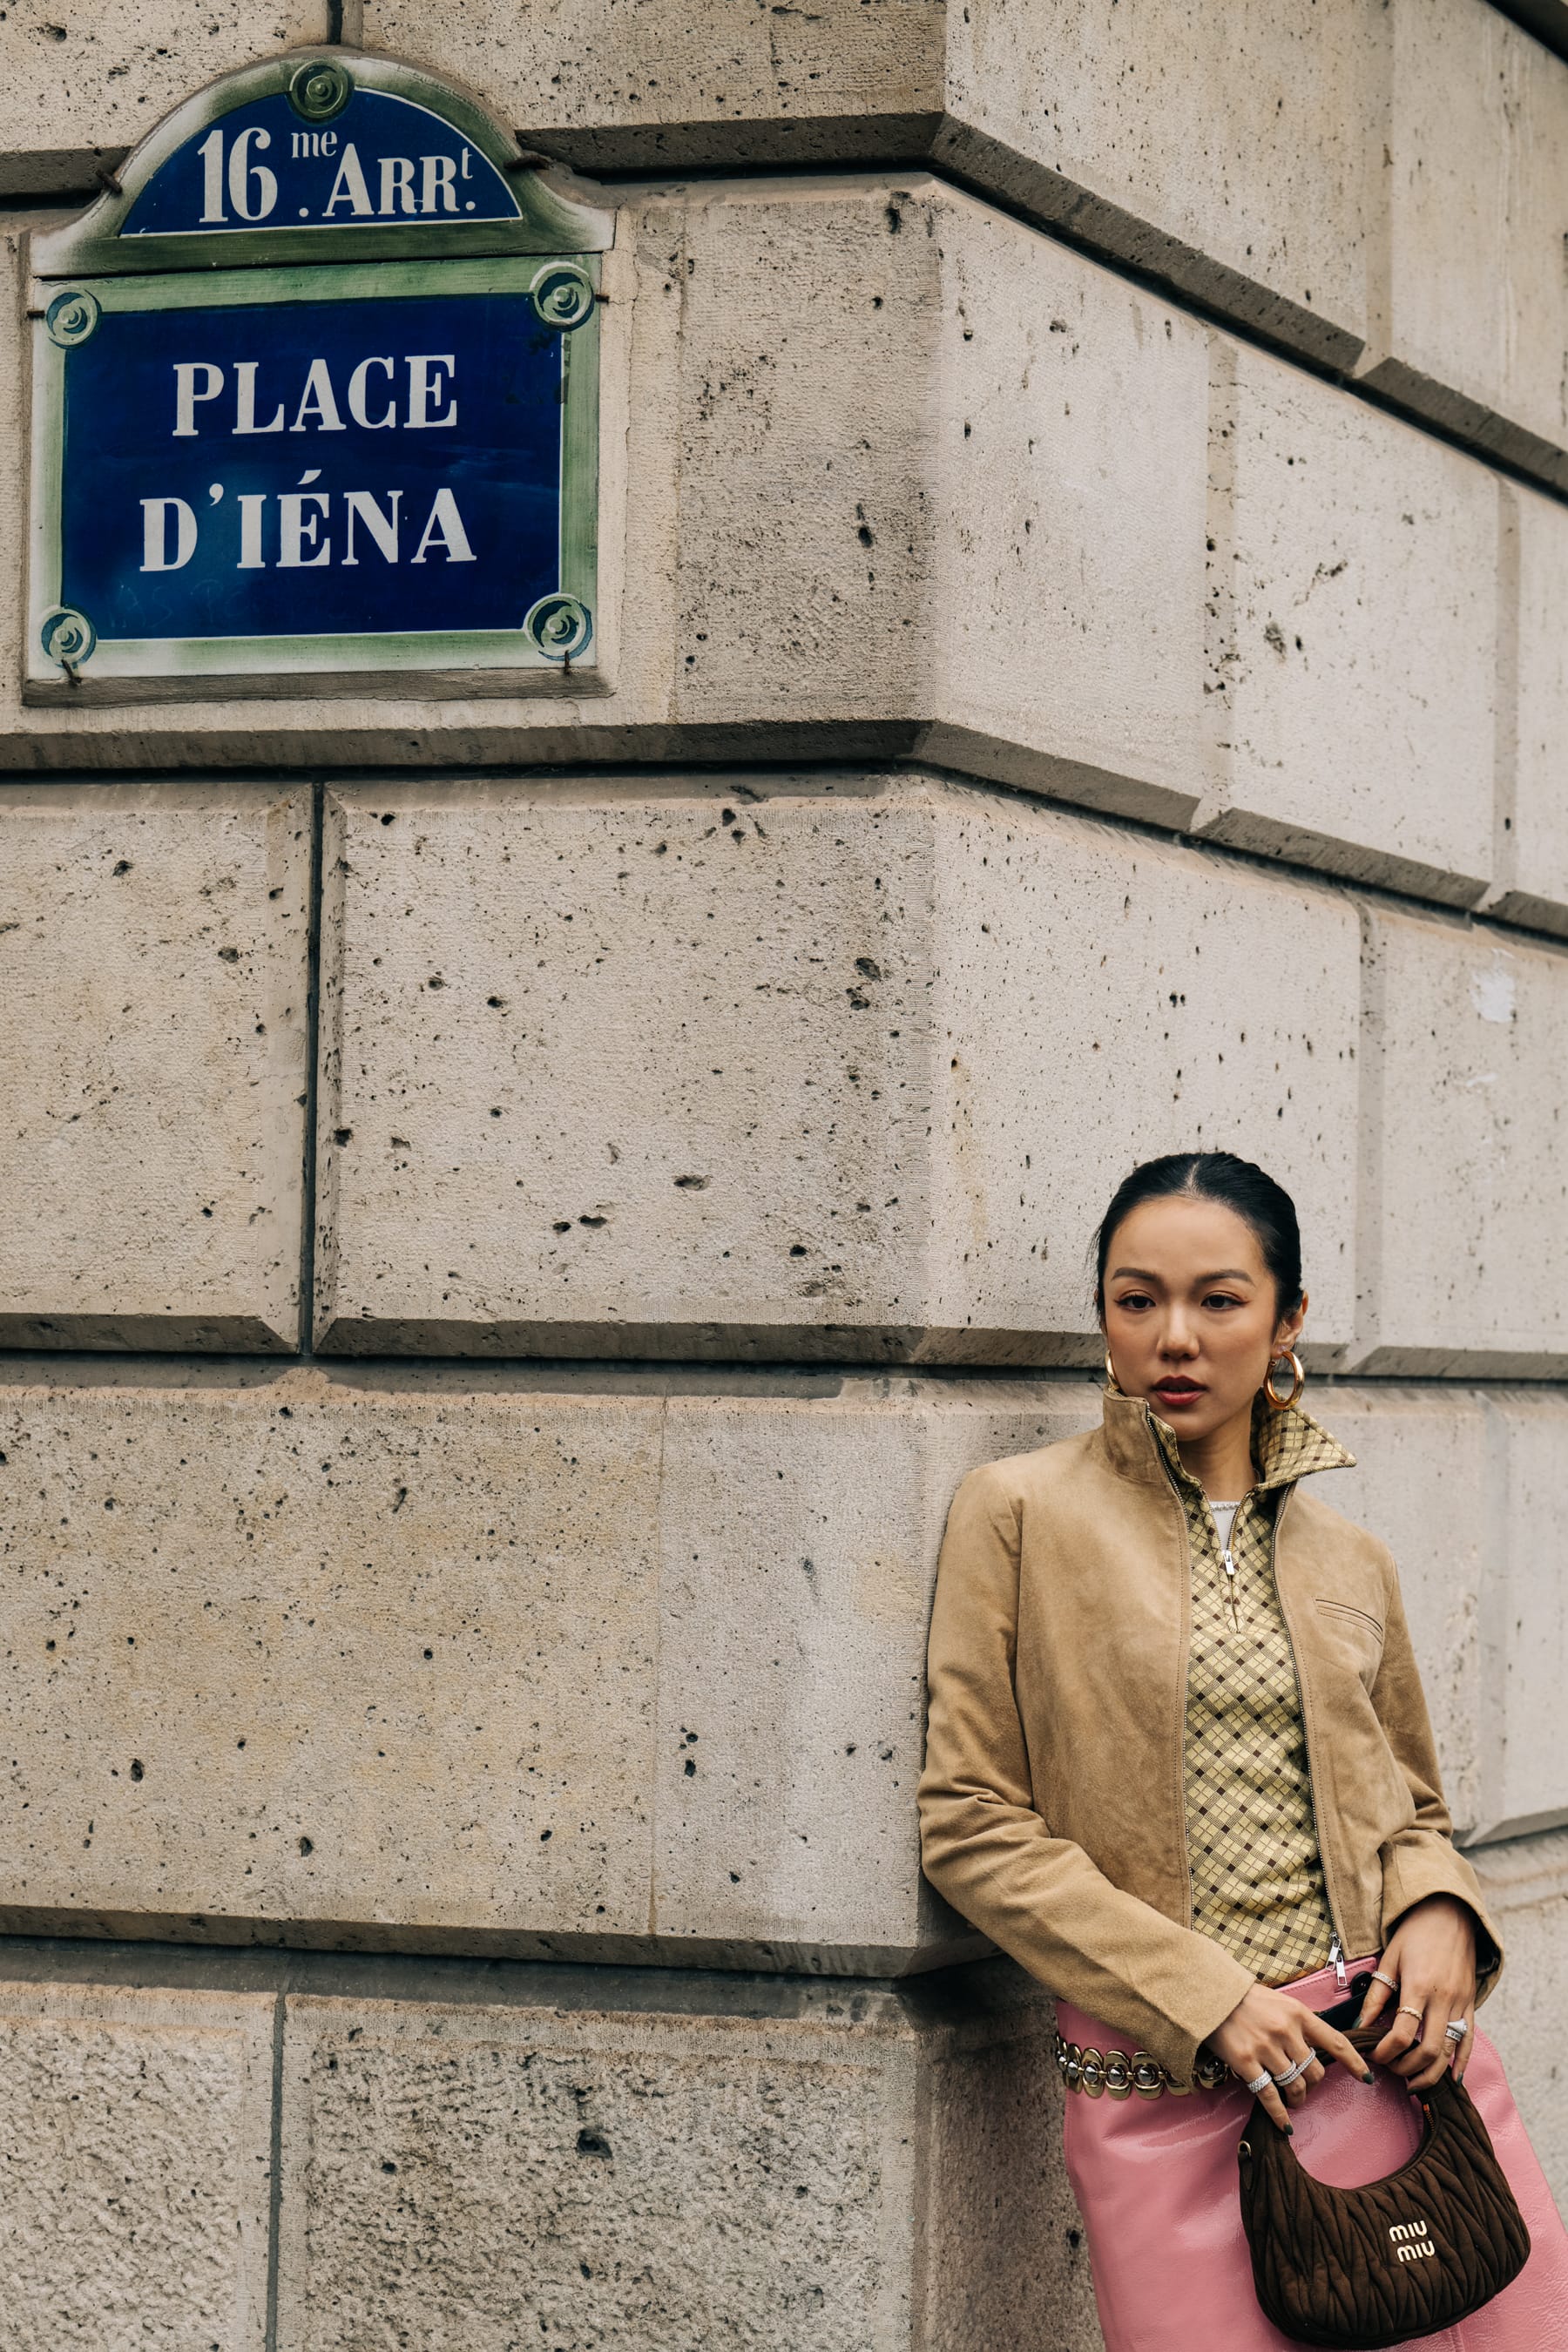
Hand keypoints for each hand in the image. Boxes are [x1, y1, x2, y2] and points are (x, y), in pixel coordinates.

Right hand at [1209, 1983, 1373, 2134]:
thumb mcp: (1280, 2002)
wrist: (1210, 1994)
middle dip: (1313, 2085)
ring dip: (1297, 2099)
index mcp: (1298, 2013)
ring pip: (1295, 2086)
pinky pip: (1269, 2096)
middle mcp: (1286, 2031)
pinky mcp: (1246, 2062)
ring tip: (1294, 2101)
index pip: (1336, 2041)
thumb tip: (1318, 2049)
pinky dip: (1280, 2116)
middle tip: (1305, 2087)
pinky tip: (1285, 2126)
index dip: (1354, 2063)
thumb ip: (1299, 2023)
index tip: (1367, 2079)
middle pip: (1315, 2071)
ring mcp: (1266, 2047)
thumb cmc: (1246, 1999)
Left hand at [1356, 1895, 1477, 2089]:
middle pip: (1429, 2050)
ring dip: (1432, 2073)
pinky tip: (1451, 2078)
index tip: (1374, 2056)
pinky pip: (1468, 2039)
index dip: (1386, 2052)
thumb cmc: (1415, 1934)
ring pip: (1450, 2051)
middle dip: (1407, 2068)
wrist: (1449, 1914)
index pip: (1403, 2033)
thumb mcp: (1390, 1958)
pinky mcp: (1471, 2004)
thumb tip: (1361, 2023)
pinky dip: (1461, 2062)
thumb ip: (1377, 1994)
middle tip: (1391, 2070)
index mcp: (1419, 1986)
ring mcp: (1461, 2003)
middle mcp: (1443, 1999)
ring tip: (1414, 2082)